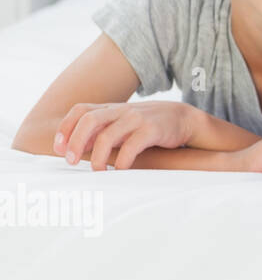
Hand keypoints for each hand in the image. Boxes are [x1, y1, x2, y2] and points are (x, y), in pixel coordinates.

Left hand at [55, 101, 204, 170]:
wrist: (184, 119)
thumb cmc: (148, 125)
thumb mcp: (123, 123)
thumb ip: (101, 131)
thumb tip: (74, 148)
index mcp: (111, 108)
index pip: (80, 110)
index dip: (65, 128)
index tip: (59, 148)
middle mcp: (121, 110)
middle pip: (89, 120)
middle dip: (75, 142)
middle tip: (71, 161)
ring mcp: (137, 118)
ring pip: (108, 135)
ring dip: (98, 158)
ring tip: (99, 171)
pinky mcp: (152, 129)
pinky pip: (132, 146)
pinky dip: (123, 161)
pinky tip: (121, 169)